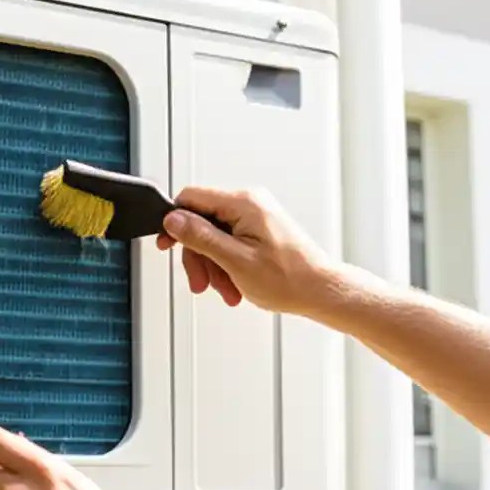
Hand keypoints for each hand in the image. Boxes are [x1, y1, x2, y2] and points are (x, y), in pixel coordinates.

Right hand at [156, 187, 336, 313]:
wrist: (320, 291)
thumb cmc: (289, 278)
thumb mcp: (234, 260)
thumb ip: (200, 237)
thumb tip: (174, 219)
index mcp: (244, 203)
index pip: (192, 198)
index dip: (175, 223)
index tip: (168, 245)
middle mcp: (250, 203)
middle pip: (202, 221)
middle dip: (198, 256)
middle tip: (200, 281)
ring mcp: (256, 216)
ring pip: (215, 236)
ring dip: (213, 266)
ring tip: (225, 290)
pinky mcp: (260, 229)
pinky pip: (230, 242)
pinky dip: (227, 265)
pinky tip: (233, 285)